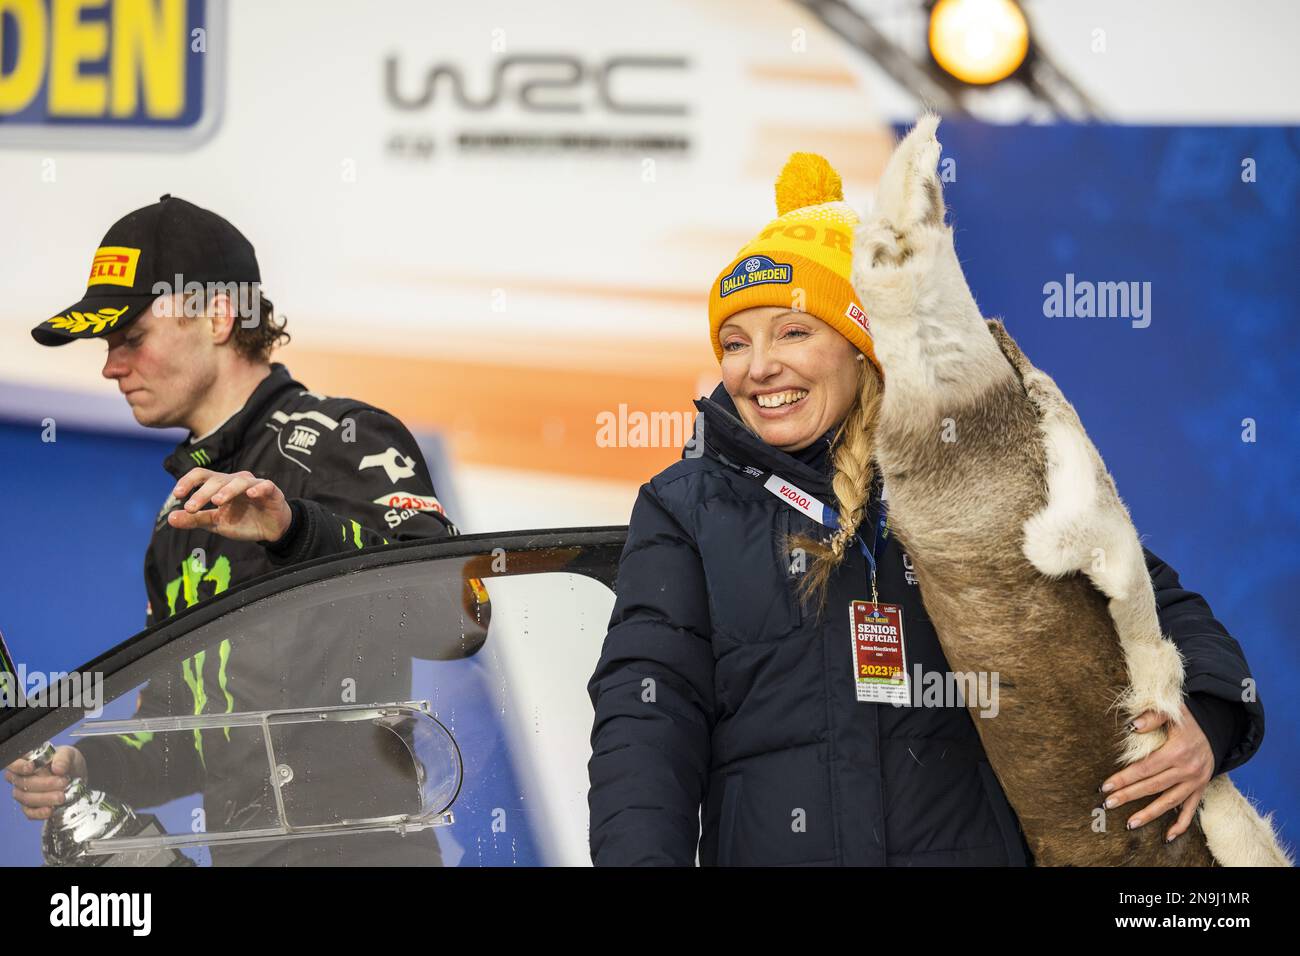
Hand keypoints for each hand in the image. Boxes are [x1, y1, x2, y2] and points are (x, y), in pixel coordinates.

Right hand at [5, 746, 86, 820]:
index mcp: (26, 762)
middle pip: (22, 783)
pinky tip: (50, 810)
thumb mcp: (68, 754)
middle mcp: (21, 778)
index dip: (19, 766)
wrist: (76, 775)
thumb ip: (63, 758)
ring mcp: (24, 794)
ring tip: (62, 797)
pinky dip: (39, 813)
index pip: (13, 764)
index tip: (32, 768)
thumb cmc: (66, 762)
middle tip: (63, 783)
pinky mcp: (31, 807)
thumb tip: (58, 769)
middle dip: (43, 784)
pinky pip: (29, 813)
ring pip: (26, 798)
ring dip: (44, 799)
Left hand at [168, 468, 292, 542]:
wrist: (271, 530)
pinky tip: (251, 495)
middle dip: (202, 493)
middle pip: (216, 480)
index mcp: (220, 485)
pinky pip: (264, 486)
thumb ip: (195, 519)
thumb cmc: (243, 521)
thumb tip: (171, 518)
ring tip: (216, 502)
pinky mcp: (271, 491)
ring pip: (238, 482)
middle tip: (191, 508)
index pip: (201, 476)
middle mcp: (235, 481)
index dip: (188, 482)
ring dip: (226, 491)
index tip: (177, 495)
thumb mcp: (216, 523)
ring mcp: (254, 485)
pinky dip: (258, 489)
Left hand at [1098, 702, 1214, 841]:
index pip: (1145, 768)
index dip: (1124, 778)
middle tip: (1108, 804)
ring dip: (1149, 814)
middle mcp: (1187, 770)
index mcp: (1177, 751)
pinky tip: (1168, 837)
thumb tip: (1131, 726)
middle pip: (1153, 787)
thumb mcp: (1172, 712)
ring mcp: (1195, 782)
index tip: (1105, 786)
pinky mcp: (1201, 789)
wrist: (1215, 729)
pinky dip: (1181, 825)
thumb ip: (1151, 717)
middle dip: (1128, 796)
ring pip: (1169, 802)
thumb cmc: (1187, 720)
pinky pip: (1191, 811)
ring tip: (1130, 824)